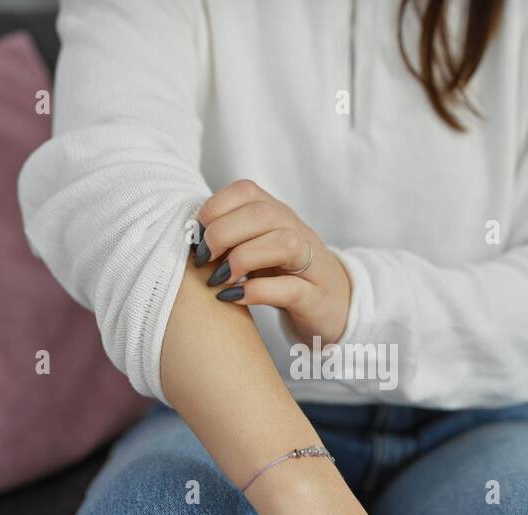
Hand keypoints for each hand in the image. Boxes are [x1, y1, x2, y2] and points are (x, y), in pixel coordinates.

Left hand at [195, 179, 351, 344]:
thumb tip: (189, 237)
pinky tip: (233, 298)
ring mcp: (312, 267)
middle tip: (202, 260)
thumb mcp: (260, 252)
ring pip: (283, 243)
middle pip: (263, 214)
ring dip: (242, 259)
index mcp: (280, 218)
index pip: (247, 191)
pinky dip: (257, 292)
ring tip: (219, 280)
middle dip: (223, 233)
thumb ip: (232, 239)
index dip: (215, 208)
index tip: (196, 237)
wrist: (338, 309)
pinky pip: (291, 288)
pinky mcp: (317, 299)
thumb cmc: (288, 279)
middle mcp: (299, 234)